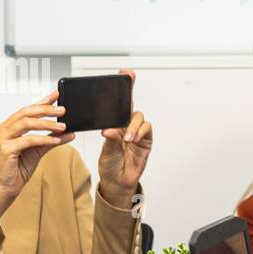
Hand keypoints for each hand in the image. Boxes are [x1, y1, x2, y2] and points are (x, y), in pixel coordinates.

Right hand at [0, 91, 73, 202]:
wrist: (8, 189)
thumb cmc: (19, 169)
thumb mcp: (39, 151)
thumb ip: (52, 140)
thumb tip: (70, 132)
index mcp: (8, 127)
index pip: (27, 109)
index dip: (42, 101)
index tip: (57, 94)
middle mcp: (2, 130)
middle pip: (25, 112)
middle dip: (46, 109)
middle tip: (63, 110)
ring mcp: (1, 138)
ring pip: (26, 123)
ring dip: (47, 124)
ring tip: (63, 126)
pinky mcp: (5, 149)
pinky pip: (28, 140)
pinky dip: (44, 139)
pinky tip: (56, 140)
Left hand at [97, 69, 152, 207]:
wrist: (117, 182)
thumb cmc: (110, 164)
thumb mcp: (105, 149)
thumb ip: (110, 138)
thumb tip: (110, 128)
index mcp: (114, 123)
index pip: (117, 102)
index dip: (122, 87)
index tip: (124, 72)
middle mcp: (126, 125)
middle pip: (130, 103)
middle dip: (130, 88)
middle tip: (129, 77)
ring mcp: (137, 132)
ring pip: (139, 117)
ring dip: (132, 125)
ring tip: (126, 138)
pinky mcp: (146, 141)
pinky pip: (147, 129)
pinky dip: (139, 132)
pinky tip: (132, 139)